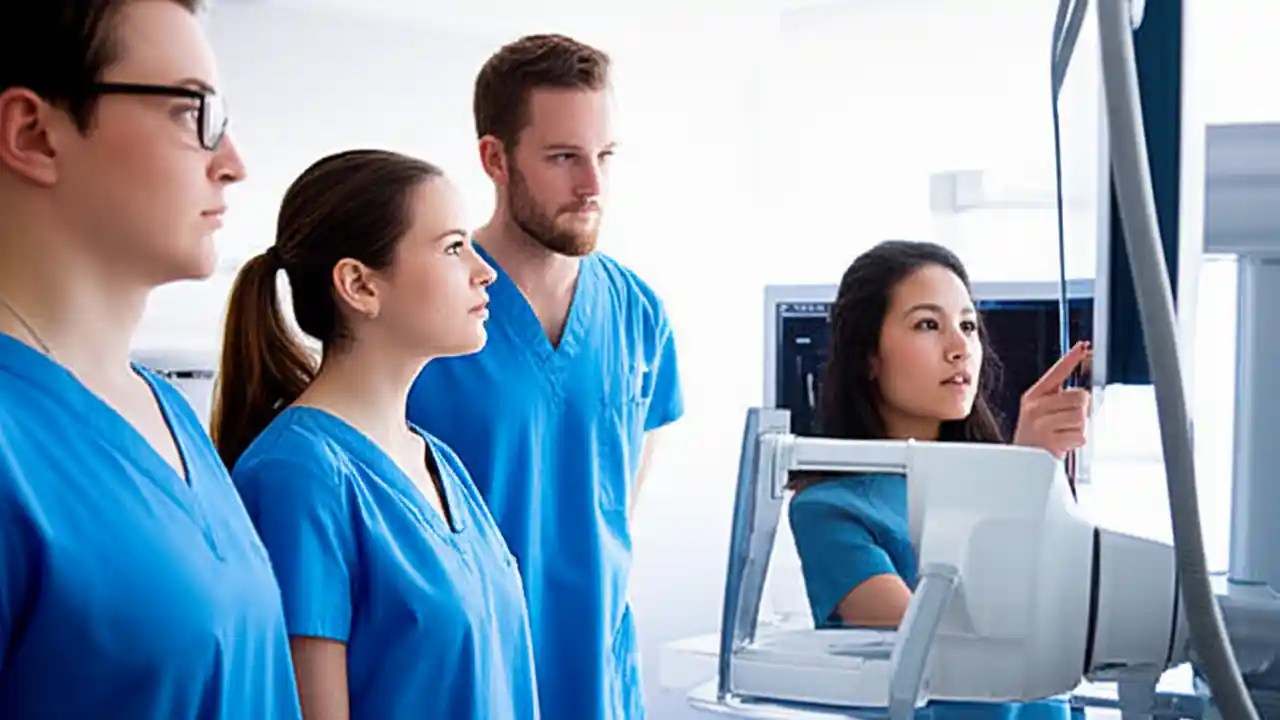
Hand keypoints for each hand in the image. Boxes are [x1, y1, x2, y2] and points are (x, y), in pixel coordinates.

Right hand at [1012, 341, 1091, 458]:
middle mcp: (1035, 407)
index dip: (1071, 358)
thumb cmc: (1036, 437)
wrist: (1020, 463)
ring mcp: (1042, 424)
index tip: (1084, 346)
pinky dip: (1076, 441)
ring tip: (1065, 434)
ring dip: (1079, 427)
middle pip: (1079, 396)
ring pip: (1081, 416)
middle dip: (1081, 409)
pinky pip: (1080, 435)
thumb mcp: (1040, 412)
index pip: (1056, 372)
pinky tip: (1063, 444)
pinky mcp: (1051, 440)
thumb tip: (1085, 392)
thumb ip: (1059, 398)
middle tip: (1069, 420)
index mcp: (1033, 396)